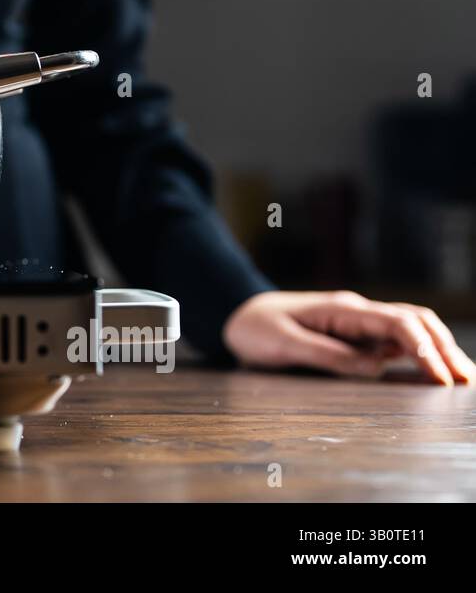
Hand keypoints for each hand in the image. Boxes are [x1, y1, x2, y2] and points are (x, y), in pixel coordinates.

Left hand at [223, 290, 474, 385]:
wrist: (237, 315)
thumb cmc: (256, 328)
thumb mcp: (283, 344)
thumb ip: (327, 355)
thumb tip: (376, 368)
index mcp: (343, 310)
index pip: (396, 323)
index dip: (421, 348)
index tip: (438, 375)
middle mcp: (357, 313)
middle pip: (414, 321)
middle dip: (443, 348)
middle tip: (465, 380)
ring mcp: (358, 324)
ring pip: (411, 330)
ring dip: (438, 350)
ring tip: (461, 377)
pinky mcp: (355, 336)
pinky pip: (395, 342)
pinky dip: (420, 354)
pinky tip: (435, 372)